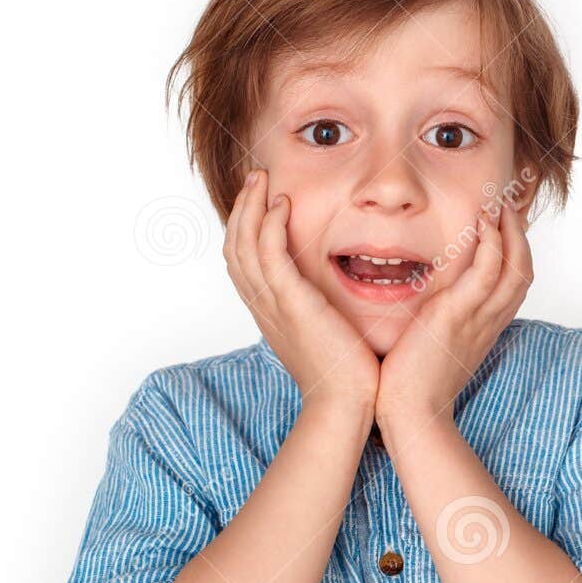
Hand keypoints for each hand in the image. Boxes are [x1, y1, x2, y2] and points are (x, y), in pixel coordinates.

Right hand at [223, 169, 379, 416]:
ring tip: (263, 180)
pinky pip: (271, 256)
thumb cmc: (344, 374)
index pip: (242, 260)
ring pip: (245, 245)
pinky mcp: (294, 304)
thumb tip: (326, 296)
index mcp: (268, 311)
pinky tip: (283, 205)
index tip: (259, 199)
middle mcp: (264, 306)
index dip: (244, 226)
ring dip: (252, 207)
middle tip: (255, 178)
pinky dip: (271, 226)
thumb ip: (315, 310)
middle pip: (234, 246)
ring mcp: (274, 305)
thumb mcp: (322, 334)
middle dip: (242, 208)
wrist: (346, 403)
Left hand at [376, 199, 532, 431]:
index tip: (503, 226)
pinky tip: (482, 222)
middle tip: (506, 206)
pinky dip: (490, 244)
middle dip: (519, 234)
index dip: (515, 252)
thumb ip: (442, 322)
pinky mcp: (457, 315)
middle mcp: (490, 321)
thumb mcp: (437, 346)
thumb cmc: (415, 385)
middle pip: (524, 270)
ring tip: (497, 205)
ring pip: (515, 267)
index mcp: (486, 328)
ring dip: (510, 231)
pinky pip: (486, 272)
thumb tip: (430, 305)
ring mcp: (478, 318)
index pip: (515, 283)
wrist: (412, 414)